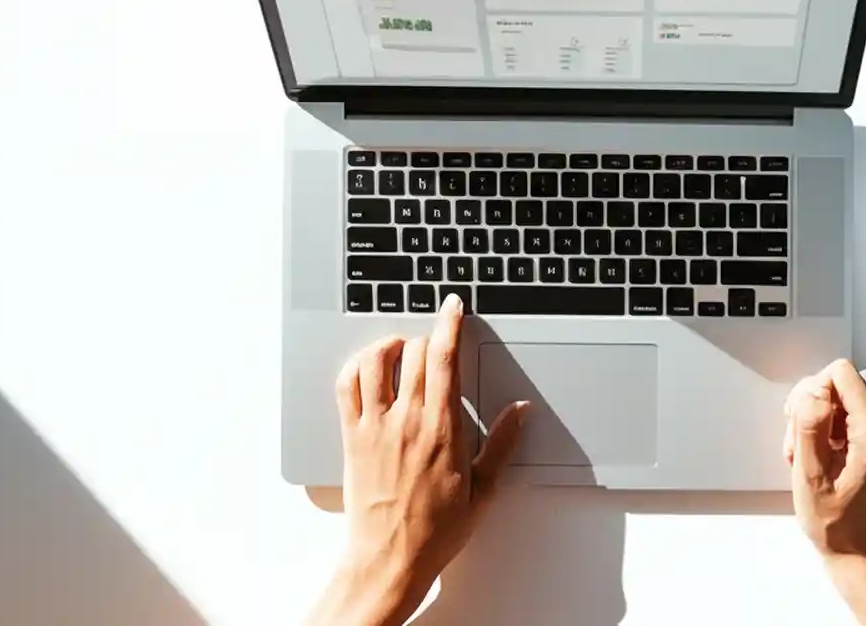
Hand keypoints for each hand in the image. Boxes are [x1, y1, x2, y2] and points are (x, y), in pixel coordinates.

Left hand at [310, 294, 528, 625]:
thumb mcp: (484, 490)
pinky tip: (368, 369)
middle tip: (437, 339)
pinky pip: (346, 386)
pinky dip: (356, 366)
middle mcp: (407, 420)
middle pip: (415, 353)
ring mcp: (375, 426)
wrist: (390, 558)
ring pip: (376, 361)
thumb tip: (519, 411)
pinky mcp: (352, 437)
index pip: (445, 358)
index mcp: (443, 429)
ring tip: (401, 346)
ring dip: (389, 344)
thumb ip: (502, 444)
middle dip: (429, 336)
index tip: (452, 306)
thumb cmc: (436, 530)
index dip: (449, 323)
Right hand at [783, 359, 865, 624]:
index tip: (801, 422)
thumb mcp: (811, 477)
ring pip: (841, 404)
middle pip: (839, 388)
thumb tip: (811, 390)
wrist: (864, 555)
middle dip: (811, 412)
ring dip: (817, 426)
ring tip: (810, 462)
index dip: (812, 391)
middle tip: (800, 450)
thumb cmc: (839, 526)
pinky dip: (830, 435)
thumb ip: (809, 427)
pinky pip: (849, 420)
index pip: (841, 374)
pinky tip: (822, 462)